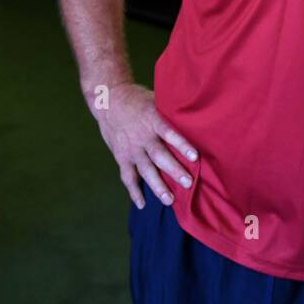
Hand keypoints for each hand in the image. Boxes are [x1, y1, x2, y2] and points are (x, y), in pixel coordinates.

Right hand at [93, 83, 197, 208]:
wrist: (108, 100)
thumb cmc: (137, 99)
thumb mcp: (155, 99)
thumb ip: (170, 112)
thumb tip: (196, 115)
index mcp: (152, 120)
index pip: (169, 133)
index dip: (182, 144)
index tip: (195, 157)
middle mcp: (142, 137)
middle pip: (159, 156)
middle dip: (174, 170)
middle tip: (188, 183)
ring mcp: (131, 149)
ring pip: (145, 170)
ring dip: (157, 186)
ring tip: (169, 200)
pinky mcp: (121, 157)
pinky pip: (127, 177)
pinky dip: (134, 191)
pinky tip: (142, 204)